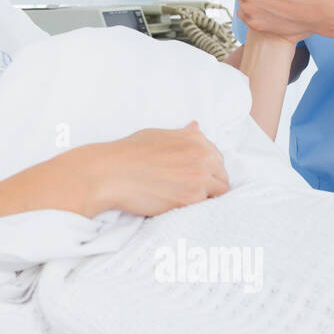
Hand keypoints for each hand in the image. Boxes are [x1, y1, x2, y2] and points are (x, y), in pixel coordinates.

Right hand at [79, 121, 229, 217]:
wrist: (111, 172)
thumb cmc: (128, 153)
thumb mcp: (157, 135)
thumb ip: (182, 135)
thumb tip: (197, 126)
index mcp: (195, 138)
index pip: (216, 157)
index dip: (206, 168)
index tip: (191, 175)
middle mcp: (202, 155)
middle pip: (222, 175)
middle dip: (210, 182)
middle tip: (186, 189)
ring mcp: (199, 178)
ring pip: (219, 192)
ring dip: (206, 196)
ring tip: (183, 197)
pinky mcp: (191, 199)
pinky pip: (205, 206)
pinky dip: (195, 207)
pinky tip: (178, 203)